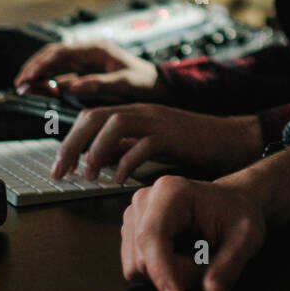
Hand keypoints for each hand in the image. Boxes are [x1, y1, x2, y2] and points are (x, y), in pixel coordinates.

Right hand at [13, 40, 159, 98]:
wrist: (158, 85)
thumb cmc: (145, 81)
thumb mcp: (125, 83)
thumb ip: (100, 83)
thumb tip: (74, 86)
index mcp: (96, 49)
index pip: (60, 51)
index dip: (41, 63)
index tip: (28, 76)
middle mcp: (88, 52)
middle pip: (52, 55)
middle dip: (34, 67)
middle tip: (19, 83)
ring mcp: (86, 62)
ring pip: (55, 64)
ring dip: (39, 74)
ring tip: (24, 86)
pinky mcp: (87, 72)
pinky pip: (63, 74)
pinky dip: (49, 81)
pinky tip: (40, 89)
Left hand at [51, 104, 263, 182]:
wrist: (231, 138)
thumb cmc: (193, 144)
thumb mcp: (152, 143)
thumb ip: (126, 147)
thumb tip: (97, 160)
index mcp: (135, 112)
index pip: (90, 116)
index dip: (69, 140)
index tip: (58, 166)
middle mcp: (143, 111)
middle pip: (95, 116)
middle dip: (71, 144)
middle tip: (60, 172)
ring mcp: (158, 120)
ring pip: (115, 123)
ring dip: (95, 150)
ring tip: (88, 175)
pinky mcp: (174, 134)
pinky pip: (144, 143)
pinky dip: (127, 161)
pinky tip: (120, 179)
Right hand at [120, 175, 265, 290]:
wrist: (231, 205)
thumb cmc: (236, 213)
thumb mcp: (245, 237)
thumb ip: (229, 264)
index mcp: (170, 192)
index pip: (151, 237)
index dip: (160, 270)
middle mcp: (145, 201)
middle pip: (142, 258)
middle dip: (175, 272)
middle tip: (206, 262)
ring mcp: (135, 218)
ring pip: (137, 268)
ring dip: (169, 273)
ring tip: (195, 257)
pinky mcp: (132, 234)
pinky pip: (137, 270)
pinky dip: (161, 272)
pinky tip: (181, 258)